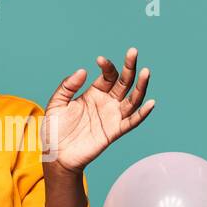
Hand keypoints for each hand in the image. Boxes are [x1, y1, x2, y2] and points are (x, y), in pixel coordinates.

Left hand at [42, 48, 155, 173]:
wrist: (57, 155)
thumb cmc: (55, 129)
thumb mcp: (56, 103)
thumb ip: (67, 86)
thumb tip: (82, 71)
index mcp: (94, 92)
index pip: (108, 75)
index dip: (107, 66)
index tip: (100, 60)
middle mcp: (107, 102)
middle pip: (124, 82)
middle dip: (130, 67)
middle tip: (133, 51)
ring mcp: (112, 116)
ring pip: (132, 99)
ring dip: (141, 86)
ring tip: (146, 71)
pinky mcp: (114, 132)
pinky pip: (132, 122)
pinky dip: (142, 114)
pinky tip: (151, 103)